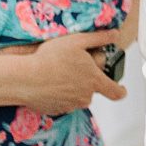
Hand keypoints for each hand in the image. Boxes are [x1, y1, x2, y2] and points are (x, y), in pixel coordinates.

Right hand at [12, 30, 127, 115]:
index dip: (121, 90)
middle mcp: (84, 97)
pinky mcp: (54, 110)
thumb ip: (99, 38)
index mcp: (94, 82)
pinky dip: (57, 95)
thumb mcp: (77, 41)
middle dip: (86, 82)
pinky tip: (48, 84)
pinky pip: (61, 103)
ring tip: (57, 75)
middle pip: (92, 91)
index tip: (121, 89)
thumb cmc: (50, 59)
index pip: (116, 92)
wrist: (24, 78)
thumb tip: (115, 35)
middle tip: (72, 69)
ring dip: (71, 89)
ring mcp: (69, 106)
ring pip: (76, 97)